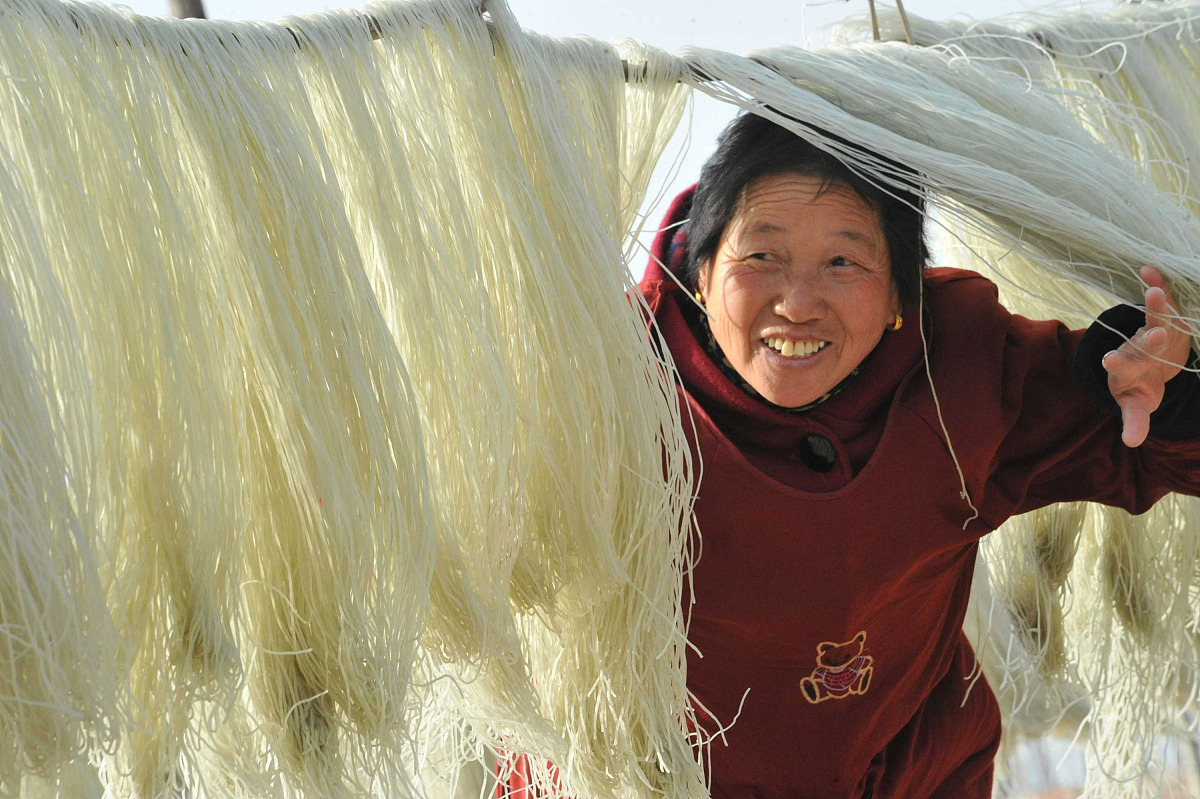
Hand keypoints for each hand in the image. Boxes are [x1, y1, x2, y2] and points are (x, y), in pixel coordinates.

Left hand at [1102, 266, 1193, 446]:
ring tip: (1155, 290)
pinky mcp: (1163, 319)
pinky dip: (1158, 283)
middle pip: (1141, 343)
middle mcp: (1136, 349)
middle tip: (1157, 334)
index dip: (1116, 363)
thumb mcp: (1137, 405)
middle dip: (1149, 339)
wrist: (1147, 364)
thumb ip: (1134, 421)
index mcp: (1127, 370)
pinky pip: (1162, 300)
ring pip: (1153, 319)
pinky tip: (1150, 268)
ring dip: (1155, 306)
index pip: (1120, 367)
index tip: (1110, 359)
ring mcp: (1149, 333)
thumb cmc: (1139, 387)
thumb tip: (1132, 443)